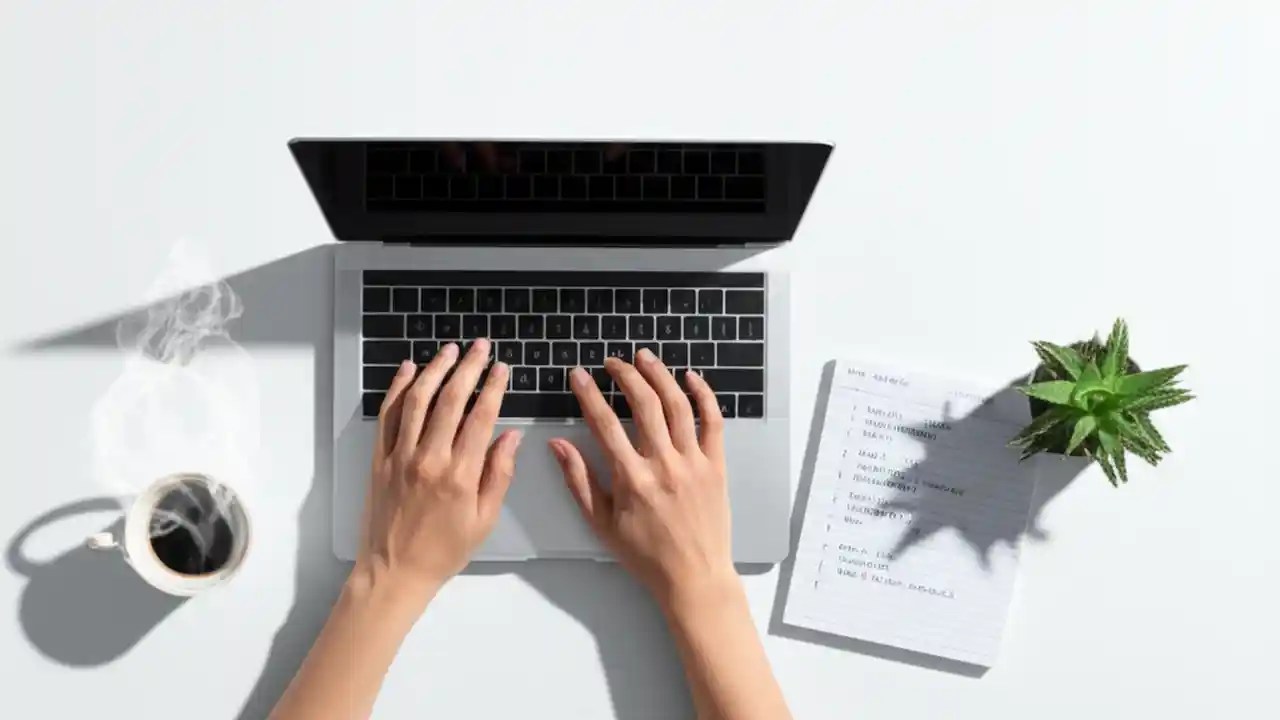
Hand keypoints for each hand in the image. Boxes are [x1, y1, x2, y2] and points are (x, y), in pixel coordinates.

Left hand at [355, 340, 519, 604]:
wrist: (394, 571)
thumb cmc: (443, 551)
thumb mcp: (485, 519)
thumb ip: (499, 475)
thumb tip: (511, 437)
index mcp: (460, 475)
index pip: (481, 418)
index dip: (493, 388)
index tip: (501, 368)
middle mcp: (429, 459)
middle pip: (450, 400)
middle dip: (468, 368)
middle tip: (479, 347)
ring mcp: (400, 456)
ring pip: (417, 400)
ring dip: (434, 370)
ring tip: (449, 351)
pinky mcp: (379, 459)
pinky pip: (387, 416)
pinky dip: (396, 389)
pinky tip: (408, 370)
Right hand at [549, 350, 735, 609]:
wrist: (694, 576)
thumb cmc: (644, 555)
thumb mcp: (602, 523)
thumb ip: (579, 480)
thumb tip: (557, 445)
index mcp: (632, 480)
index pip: (604, 424)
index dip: (588, 395)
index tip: (578, 375)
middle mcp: (664, 465)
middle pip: (644, 404)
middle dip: (624, 375)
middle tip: (612, 362)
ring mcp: (694, 463)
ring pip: (678, 405)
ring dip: (660, 375)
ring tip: (644, 358)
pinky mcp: (717, 465)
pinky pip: (713, 421)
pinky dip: (703, 395)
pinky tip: (690, 377)